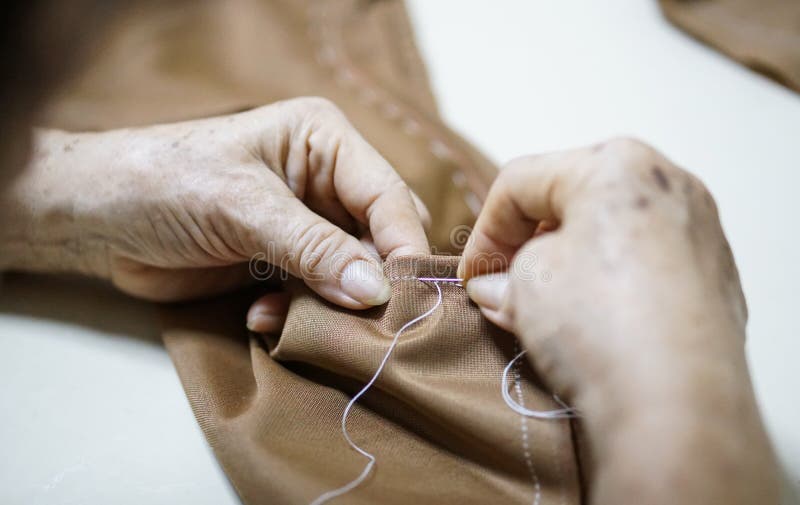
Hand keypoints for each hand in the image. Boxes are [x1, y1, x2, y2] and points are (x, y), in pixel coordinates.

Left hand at [1, 98, 428, 326]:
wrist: (98, 218)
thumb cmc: (166, 184)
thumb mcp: (243, 208)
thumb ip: (313, 250)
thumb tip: (376, 292)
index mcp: (326, 142)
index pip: (388, 196)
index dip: (403, 246)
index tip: (406, 296)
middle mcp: (326, 181)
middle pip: (382, 238)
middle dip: (372, 281)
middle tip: (361, 321)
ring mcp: (307, 225)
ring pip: (355, 275)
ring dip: (331, 305)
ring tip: (292, 317)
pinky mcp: (286, 262)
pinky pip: (319, 297)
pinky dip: (299, 313)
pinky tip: (262, 315)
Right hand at [459, 137, 745, 401]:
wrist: (676, 404)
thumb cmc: (597, 324)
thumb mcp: (525, 285)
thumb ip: (504, 275)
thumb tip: (494, 287)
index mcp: (616, 164)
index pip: (522, 182)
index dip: (483, 233)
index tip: (471, 279)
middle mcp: (667, 183)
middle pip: (571, 199)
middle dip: (527, 245)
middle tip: (503, 289)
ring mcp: (698, 231)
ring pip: (610, 232)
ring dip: (566, 265)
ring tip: (541, 312)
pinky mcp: (716, 279)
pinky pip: (645, 264)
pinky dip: (607, 284)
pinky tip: (589, 325)